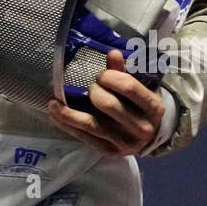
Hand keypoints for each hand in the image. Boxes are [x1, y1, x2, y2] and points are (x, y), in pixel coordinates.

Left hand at [46, 50, 163, 157]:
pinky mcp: (111, 152)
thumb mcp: (140, 87)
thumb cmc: (141, 104)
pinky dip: (68, 125)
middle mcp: (142, 128)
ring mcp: (126, 143)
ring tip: (53, 103)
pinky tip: (56, 115)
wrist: (150, 134)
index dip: (110, 76)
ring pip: (92, 124)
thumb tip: (112, 53)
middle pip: (108, 105)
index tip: (102, 74)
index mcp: (153, 107)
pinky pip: (85, 137)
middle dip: (94, 91)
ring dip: (68, 112)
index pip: (128, 87)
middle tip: (91, 87)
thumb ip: (123, 71)